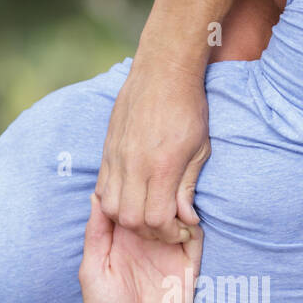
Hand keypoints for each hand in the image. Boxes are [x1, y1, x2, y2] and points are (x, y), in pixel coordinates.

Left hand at [79, 194, 203, 302]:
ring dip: (177, 204)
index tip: (132, 171)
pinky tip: (184, 222)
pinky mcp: (188, 265)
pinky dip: (193, 224)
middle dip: (159, 188)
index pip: (130, 199)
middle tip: (158, 183)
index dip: (131, 183)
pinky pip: (196, 237)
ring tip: (170, 203)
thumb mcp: (92, 271)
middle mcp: (147, 239)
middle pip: (157, 201)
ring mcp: (169, 250)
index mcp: (121, 237)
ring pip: (179, 214)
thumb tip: (95, 195)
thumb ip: (96, 234)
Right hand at [95, 52, 209, 243]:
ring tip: (148, 211)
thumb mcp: (200, 149)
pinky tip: (133, 196)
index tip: (182, 227)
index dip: (170, 232)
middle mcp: (134, 165)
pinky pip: (102, 188)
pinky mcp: (107, 150)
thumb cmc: (188, 107)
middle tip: (167, 224)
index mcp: (162, 166)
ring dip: (129, 219)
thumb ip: (188, 187)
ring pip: (110, 208)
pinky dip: (115, 201)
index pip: (156, 220)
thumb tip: (186, 219)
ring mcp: (116, 157)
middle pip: (130, 220)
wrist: (163, 70)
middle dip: (150, 232)